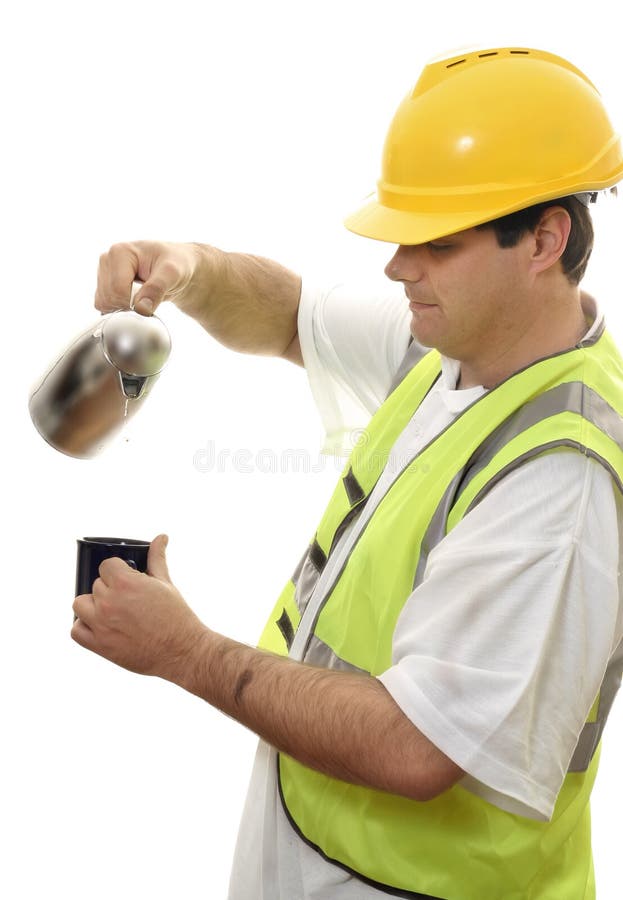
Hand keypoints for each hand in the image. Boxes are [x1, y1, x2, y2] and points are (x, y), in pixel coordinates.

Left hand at [72, 534, 208, 681]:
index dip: (117, 571)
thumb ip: (157, 558)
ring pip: (80, 603)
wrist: (182, 651)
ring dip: (92, 605)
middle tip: (128, 600)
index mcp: (126, 583)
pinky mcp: (99, 645)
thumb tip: (161, 538)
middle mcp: (109, 602)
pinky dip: (84, 627)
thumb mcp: (166, 583)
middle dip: (110, 589)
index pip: (106, 566)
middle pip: (96, 585)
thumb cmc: (176, 617)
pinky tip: (101, 626)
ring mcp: (101, 624)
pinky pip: (76, 630)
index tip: (126, 578)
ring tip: (111, 612)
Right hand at [95, 241, 200, 316]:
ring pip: (104, 303)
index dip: (134, 300)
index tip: (151, 295)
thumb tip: (141, 308)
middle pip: (109, 297)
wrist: (178, 267)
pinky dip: (119, 308)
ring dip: (124, 307)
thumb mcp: (172, 274)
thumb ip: (156, 288)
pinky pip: (104, 305)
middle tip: (148, 295)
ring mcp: (103, 272)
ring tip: (141, 295)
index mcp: (120, 252)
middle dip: (129, 304)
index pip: (117, 289)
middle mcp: (107, 260)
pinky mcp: (104, 284)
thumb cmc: (176, 265)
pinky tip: (133, 299)